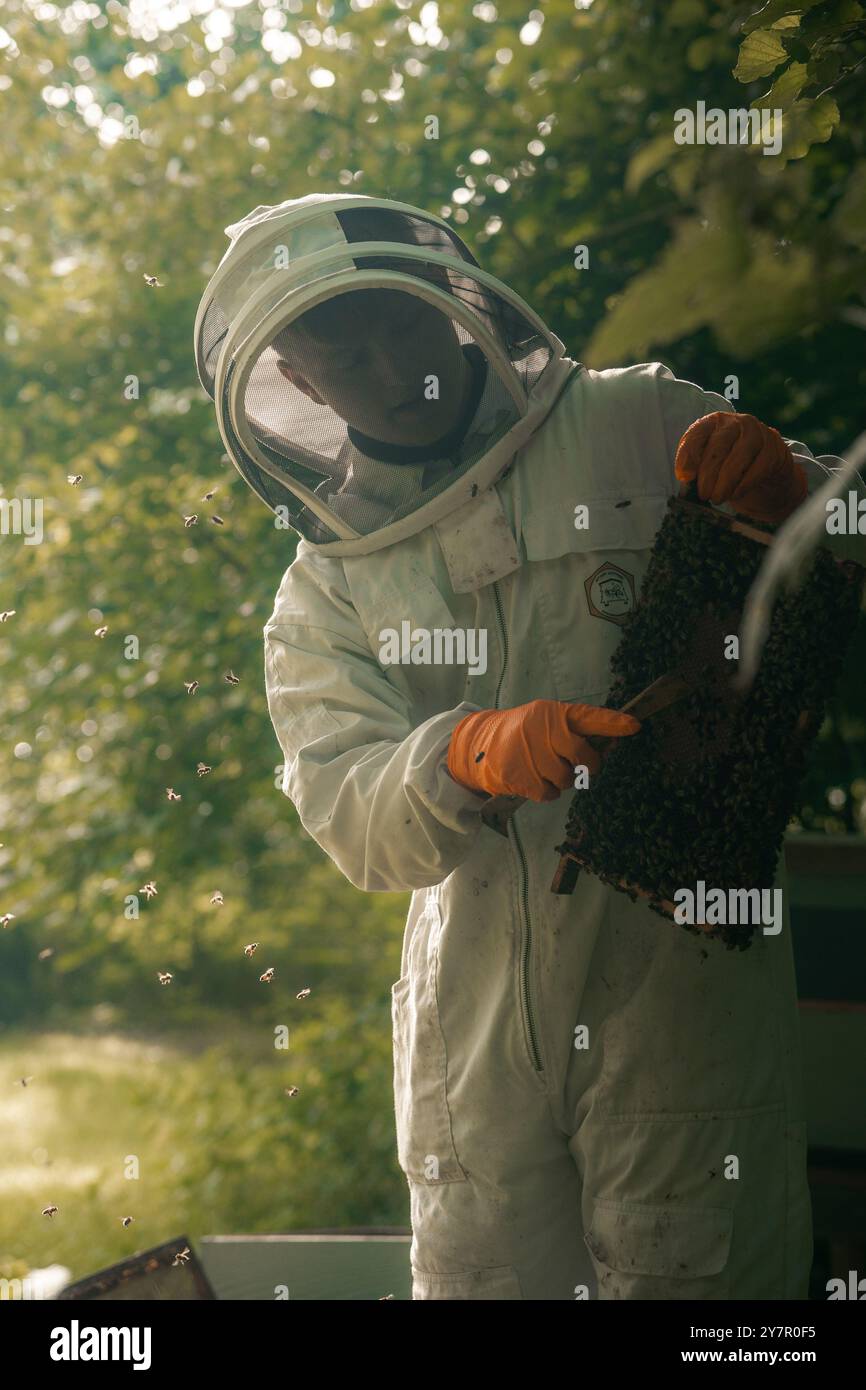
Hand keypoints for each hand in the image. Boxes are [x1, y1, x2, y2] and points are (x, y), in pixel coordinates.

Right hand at [447, 698, 640, 802]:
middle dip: (588, 765)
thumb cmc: (521, 733)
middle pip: (583, 756)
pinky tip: (535, 778)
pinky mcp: (521, 777)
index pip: (589, 717)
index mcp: (553, 714)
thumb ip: (571, 730)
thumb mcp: (544, 720)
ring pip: (567, 779)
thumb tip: (604, 748)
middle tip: (579, 764)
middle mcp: (544, 731)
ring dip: (562, 779)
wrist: (480, 745)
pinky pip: (550, 793)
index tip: (634, 726)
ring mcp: (532, 755)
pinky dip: (547, 791)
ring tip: (546, 768)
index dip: (613, 723)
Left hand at [675, 411, 806, 523]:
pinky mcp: (773, 450)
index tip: (684, 477)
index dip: (688, 456)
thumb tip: (686, 478)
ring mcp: (757, 434)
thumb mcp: (710, 462)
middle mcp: (736, 423)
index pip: (697, 434)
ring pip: (737, 459)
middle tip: (703, 495)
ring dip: (724, 483)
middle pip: (717, 449)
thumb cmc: (729, 465)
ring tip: (716, 499)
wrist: (766, 471)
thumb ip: (696, 467)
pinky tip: (734, 495)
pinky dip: (742, 485)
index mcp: (714, 422)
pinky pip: (756, 469)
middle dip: (707, 475)